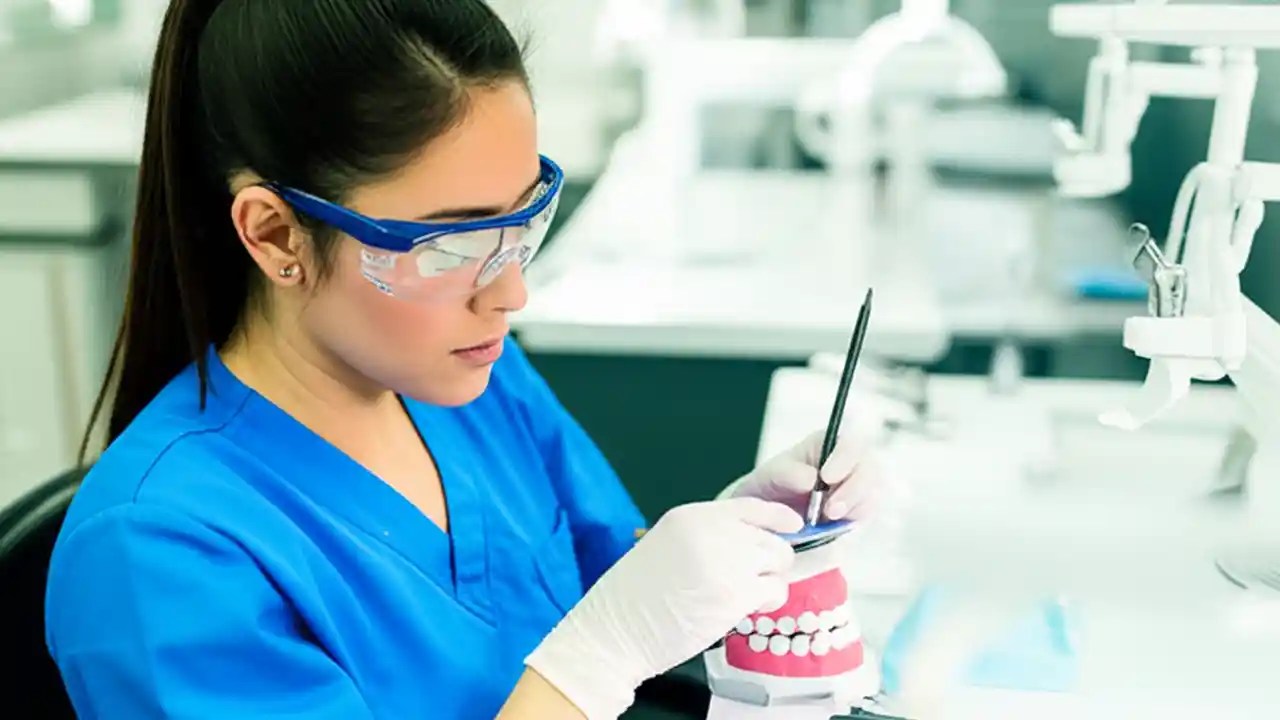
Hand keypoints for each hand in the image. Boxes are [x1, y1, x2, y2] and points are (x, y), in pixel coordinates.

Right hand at [524, 498, 802, 719]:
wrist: (615, 632)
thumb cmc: (633, 597)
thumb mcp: (665, 547)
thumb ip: (703, 538)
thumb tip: (745, 543)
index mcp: (691, 517)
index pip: (751, 506)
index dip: (778, 517)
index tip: (792, 526)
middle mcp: (712, 532)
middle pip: (771, 537)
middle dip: (772, 558)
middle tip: (758, 577)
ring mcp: (726, 563)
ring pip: (779, 561)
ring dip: (772, 579)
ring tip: (751, 595)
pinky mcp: (734, 596)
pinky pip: (775, 590)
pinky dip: (770, 601)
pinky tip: (750, 609)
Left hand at [728, 425, 884, 521]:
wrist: (768, 514)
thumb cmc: (770, 486)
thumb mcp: (770, 475)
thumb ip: (787, 473)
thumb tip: (811, 480)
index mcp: (828, 443)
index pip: (850, 443)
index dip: (844, 459)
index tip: (827, 477)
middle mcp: (849, 462)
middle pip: (869, 468)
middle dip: (853, 490)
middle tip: (830, 511)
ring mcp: (857, 486)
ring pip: (873, 491)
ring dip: (855, 507)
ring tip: (828, 520)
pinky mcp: (858, 510)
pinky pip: (867, 512)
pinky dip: (854, 519)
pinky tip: (834, 525)